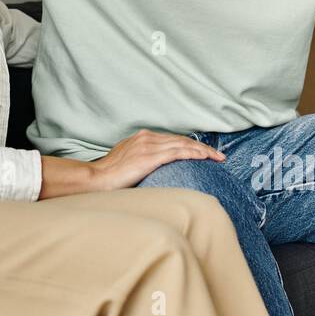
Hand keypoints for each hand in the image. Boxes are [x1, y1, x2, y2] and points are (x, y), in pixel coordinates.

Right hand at [89, 129, 225, 190]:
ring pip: (183, 144)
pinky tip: (205, 157)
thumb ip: (140, 160)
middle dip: (202, 147)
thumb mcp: (126, 161)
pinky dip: (194, 153)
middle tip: (217, 155)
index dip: (190, 145)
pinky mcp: (151, 156)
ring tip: (217, 158)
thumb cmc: (109, 176)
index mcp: (141, 138)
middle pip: (181, 140)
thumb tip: (151, 169)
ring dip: (203, 150)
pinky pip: (178, 152)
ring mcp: (149, 145)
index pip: (172, 139)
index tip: (203, 153)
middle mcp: (147, 137)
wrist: (97, 178)